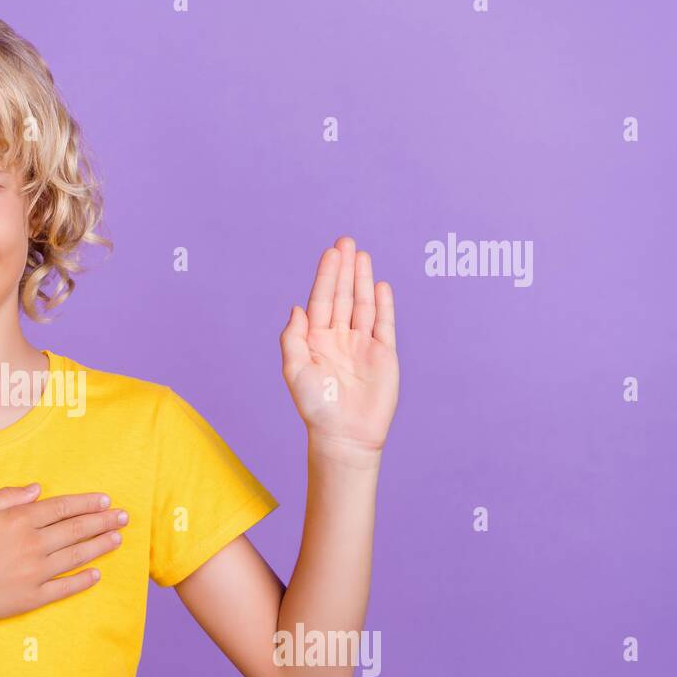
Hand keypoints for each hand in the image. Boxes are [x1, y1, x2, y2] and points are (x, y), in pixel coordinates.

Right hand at [0, 484, 128, 625]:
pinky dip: (82, 581)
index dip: (86, 503)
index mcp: (19, 521)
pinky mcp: (32, 597)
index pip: (62, 508)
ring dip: (100, 546)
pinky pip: (64, 588)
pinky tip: (96, 575)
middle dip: (102, 521)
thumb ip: (6, 497)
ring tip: (117, 539)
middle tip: (124, 517)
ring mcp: (35, 573)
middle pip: (76, 529)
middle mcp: (33, 545)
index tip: (105, 500)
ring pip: (76, 556)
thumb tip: (36, 489)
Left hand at [280, 236, 398, 459]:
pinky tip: (380, 284)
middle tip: (346, 241)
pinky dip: (383, 304)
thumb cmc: (315, 406)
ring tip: (362, 255)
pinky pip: (384, 324)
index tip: (330, 253)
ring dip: (362, 280)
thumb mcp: (294, 371)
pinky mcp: (383, 354)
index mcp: (315, 340)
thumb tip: (297, 307)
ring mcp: (362, 345)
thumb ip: (292, 338)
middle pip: (343, 296)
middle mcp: (339, 338)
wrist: (345, 434)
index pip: (321, 300)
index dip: (326, 276)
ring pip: (363, 305)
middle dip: (344, 269)